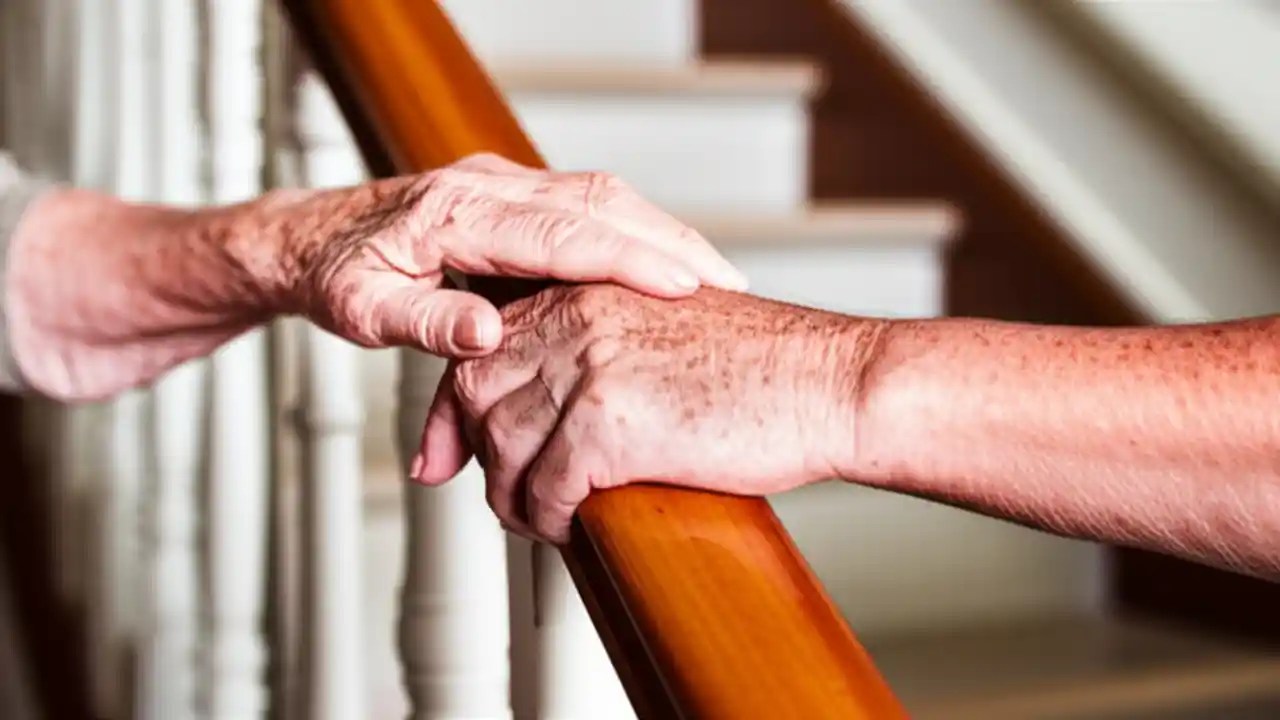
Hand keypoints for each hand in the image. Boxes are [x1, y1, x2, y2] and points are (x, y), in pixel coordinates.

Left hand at [263, 153, 745, 356]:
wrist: (308, 236)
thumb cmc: (335, 276)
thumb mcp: (363, 311)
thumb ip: (424, 325)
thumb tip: (487, 337)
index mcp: (453, 211)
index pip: (560, 232)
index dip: (626, 259)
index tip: (682, 289)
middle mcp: (487, 186)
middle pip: (599, 202)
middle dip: (667, 242)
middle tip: (725, 286)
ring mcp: (505, 185)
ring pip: (603, 197)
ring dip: (661, 234)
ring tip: (714, 280)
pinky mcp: (514, 197)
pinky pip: (590, 204)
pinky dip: (637, 232)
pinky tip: (665, 266)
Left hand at [412, 283, 886, 542]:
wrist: (826, 380)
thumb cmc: (765, 365)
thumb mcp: (665, 328)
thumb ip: (605, 346)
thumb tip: (562, 399)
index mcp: (588, 288)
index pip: (486, 343)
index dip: (457, 404)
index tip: (447, 447)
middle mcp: (576, 317)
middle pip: (476, 391)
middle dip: (473, 451)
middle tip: (499, 492)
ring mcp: (587, 365)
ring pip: (504, 445)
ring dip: (513, 496)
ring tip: (538, 518)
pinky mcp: (609, 420)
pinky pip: (545, 486)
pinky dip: (546, 518)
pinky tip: (569, 527)